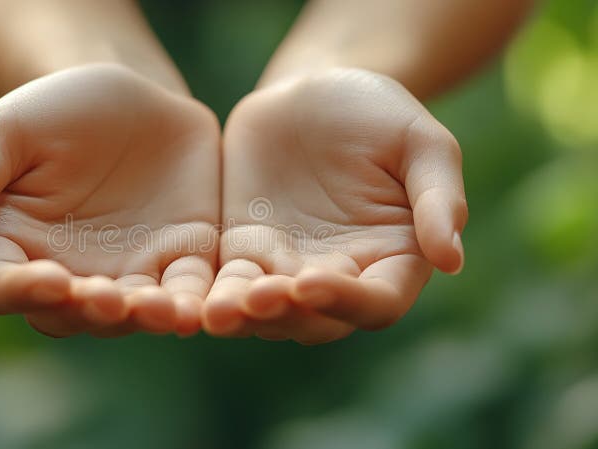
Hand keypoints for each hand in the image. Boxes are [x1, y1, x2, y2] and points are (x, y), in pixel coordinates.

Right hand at [0, 64, 219, 336]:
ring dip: (148, 317)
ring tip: (166, 311)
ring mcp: (127, 272)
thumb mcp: (8, 129)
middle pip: (72, 314)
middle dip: (93, 310)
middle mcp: (69, 273)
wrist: (132, 95)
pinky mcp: (180, 259)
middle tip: (111, 299)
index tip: (49, 278)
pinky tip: (204, 305)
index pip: (2, 287)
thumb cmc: (55, 110)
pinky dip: (195, 302)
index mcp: (15, 246)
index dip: (21, 291)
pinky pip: (188, 290)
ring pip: (132, 314)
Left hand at [203, 68, 466, 343]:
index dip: (347, 300)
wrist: (313, 90)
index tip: (312, 281)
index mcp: (392, 260)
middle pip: (315, 320)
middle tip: (258, 298)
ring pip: (266, 312)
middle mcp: (340, 276)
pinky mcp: (244, 251)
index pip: (376, 301)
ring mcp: (288, 268)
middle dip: (286, 314)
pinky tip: (191, 297)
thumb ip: (438, 198)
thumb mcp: (421, 142)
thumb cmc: (378, 113)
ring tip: (218, 310)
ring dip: (244, 316)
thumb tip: (451, 260)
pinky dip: (213, 295)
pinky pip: (228, 284)